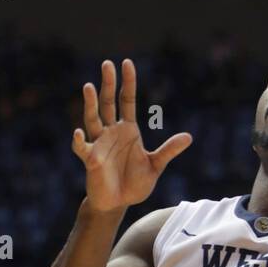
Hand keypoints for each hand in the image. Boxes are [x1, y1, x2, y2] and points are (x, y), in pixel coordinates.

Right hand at [73, 58, 191, 212]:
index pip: (127, 100)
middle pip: (108, 103)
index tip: (127, 63)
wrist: (118, 203)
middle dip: (108, 84)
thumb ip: (168, 151)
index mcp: (128, 130)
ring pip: (93, 119)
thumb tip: (188, 137)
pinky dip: (79, 140)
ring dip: (90, 103)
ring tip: (88, 86)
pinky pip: (82, 147)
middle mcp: (111, 132)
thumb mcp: (155, 166)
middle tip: (107, 63)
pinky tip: (79, 132)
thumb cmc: (134, 184)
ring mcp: (99, 144)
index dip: (128, 82)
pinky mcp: (90, 159)